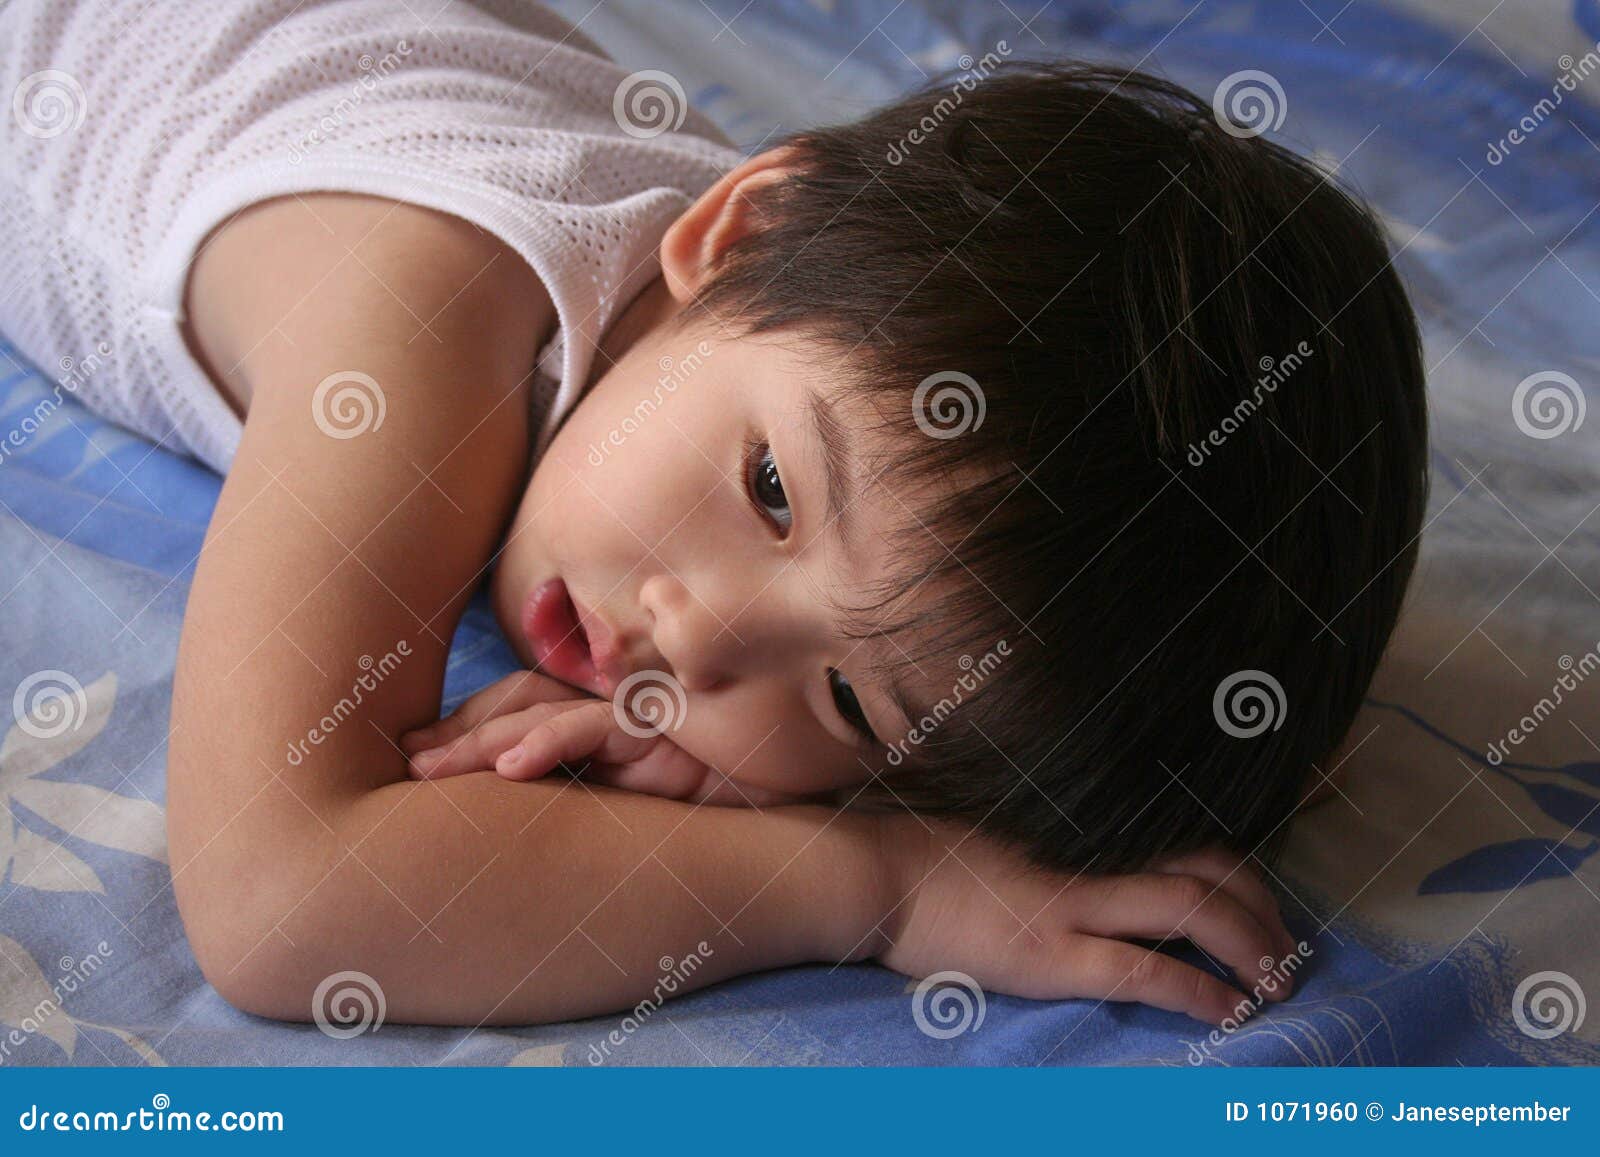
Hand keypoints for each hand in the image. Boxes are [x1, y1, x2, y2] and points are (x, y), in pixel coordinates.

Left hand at [401, 670, 711, 799]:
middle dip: (456, 733)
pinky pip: (593, 726)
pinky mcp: (656, 724)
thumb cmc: (697, 820)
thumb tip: (496, 816)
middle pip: (517, 702)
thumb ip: (567, 807)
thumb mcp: (615, 819)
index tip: (411, 760)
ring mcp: (630, 713)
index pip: (515, 711)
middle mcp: (606, 712)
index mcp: (593, 730)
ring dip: (480, 742)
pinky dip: (549, 743)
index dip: (461, 730)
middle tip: (406, 763)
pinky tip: (510, 768)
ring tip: (431, 771)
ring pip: (541, 711)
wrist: (776, 820)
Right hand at [875, 819, 1300, 1024]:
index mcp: (1085, 828)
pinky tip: (1231, 1013)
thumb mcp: (1004, 829)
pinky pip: (1148, 972)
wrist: (874, 872)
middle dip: (1264, 912)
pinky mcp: (1052, 953)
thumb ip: (1059, 841)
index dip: (1242, 874)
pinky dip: (1202, 992)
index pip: (1188, 838)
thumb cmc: (925, 851)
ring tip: (1277, 986)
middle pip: (1209, 868)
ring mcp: (1075, 904)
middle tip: (1285, 953)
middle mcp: (1092, 856)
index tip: (1262, 906)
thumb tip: (1098, 860)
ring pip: (1194, 910)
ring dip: (1252, 949)